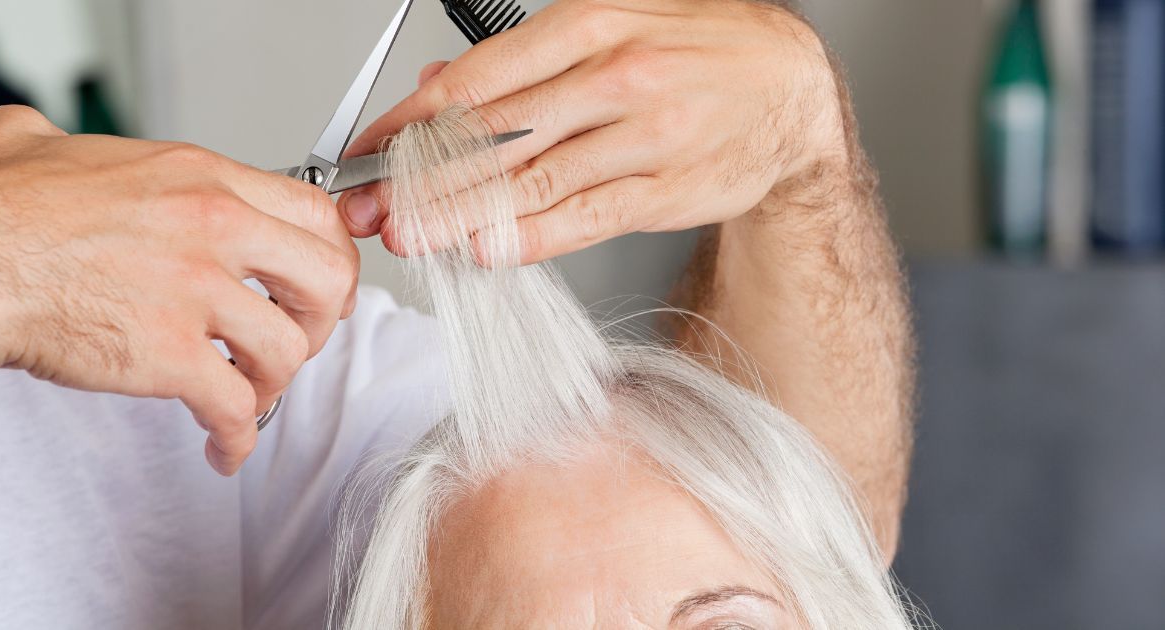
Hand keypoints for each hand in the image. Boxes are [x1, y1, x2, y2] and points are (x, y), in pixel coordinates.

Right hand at [0, 106, 356, 474]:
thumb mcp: (45, 145)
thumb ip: (70, 143)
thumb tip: (40, 139)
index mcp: (202, 179)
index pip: (314, 214)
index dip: (328, 258)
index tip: (316, 286)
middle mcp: (215, 229)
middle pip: (326, 280)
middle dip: (318, 322)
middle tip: (294, 341)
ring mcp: (197, 293)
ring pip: (287, 351)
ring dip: (273, 384)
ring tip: (248, 397)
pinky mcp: (170, 355)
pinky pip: (235, 407)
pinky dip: (237, 438)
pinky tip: (222, 446)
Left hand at [337, 0, 846, 262]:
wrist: (792, 92)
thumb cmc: (698, 52)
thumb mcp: (616, 24)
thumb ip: (526, 58)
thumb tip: (439, 85)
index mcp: (593, 25)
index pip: (481, 79)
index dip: (414, 121)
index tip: (372, 150)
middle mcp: (617, 78)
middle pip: (496, 135)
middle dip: (422, 178)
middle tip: (374, 208)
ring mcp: (645, 137)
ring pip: (534, 182)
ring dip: (463, 215)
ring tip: (414, 236)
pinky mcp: (667, 190)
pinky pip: (587, 218)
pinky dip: (534, 237)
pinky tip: (489, 248)